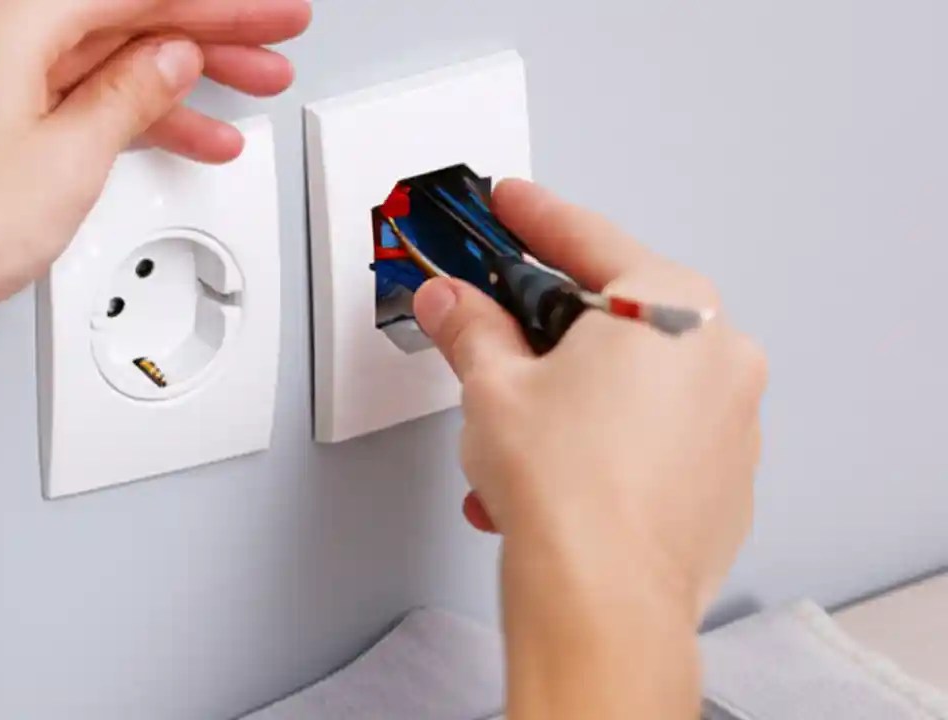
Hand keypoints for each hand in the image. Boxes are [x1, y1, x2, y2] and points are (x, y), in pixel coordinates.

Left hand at [0, 0, 308, 323]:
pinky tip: (179, 136)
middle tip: (273, 47)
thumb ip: (129, 99)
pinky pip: (78, 101)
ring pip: (109, 63)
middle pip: (126, 20)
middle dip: (211, 36)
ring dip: (180, 83)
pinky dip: (131, 118)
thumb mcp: (68, 158)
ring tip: (246, 97)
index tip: (275, 14)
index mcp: (13, 25)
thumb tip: (169, 61)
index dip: (221, 6)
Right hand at [414, 179, 765, 620]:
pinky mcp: (725, 475)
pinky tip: (551, 469)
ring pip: (630, 381)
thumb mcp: (492, 385)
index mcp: (672, 306)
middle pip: (614, 314)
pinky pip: (652, 432)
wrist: (603, 599)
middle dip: (543, 329)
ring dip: (565, 397)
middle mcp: (719, 352)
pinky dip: (601, 438)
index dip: (533, 216)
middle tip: (492, 330)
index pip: (587, 239)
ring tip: (512, 435)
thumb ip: (469, 327)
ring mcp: (731, 418)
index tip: (511, 201)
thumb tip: (451, 302)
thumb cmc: (567, 491)